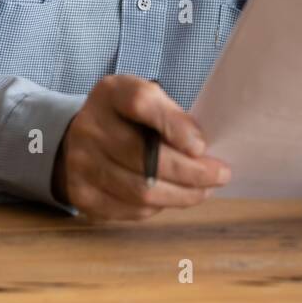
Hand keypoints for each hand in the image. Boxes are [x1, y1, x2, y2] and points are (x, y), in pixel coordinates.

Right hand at [51, 74, 230, 220]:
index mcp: (112, 93)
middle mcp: (90, 127)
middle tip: (219, 175)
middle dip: (191, 172)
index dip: (174, 125)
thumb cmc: (129, 118)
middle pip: (144, 157)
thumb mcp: (150, 100)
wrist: (82, 138)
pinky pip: (129, 209)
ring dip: (181, 195)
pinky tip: (173, 197)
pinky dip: (159, 206)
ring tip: (203, 190)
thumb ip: (173, 117)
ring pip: (140, 190)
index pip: (142, 103)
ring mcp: (81, 163)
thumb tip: (201, 152)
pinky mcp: (82, 195)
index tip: (201, 146)